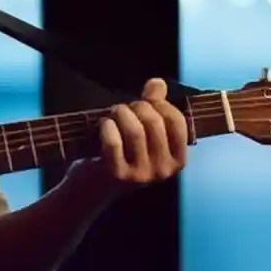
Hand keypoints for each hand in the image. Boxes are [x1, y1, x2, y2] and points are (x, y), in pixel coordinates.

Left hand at [70, 78, 188, 196]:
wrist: (92, 187)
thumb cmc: (122, 154)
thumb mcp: (143, 132)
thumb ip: (154, 106)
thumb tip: (157, 83)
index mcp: (177, 161)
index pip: (177, 122)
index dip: (160, 104)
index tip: (145, 102)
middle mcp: (163, 171)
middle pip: (154, 123)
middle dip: (136, 106)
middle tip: (123, 108)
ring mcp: (141, 175)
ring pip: (134, 130)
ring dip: (120, 113)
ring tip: (113, 113)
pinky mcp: (117, 176)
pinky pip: (114, 141)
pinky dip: (107, 126)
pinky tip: (103, 124)